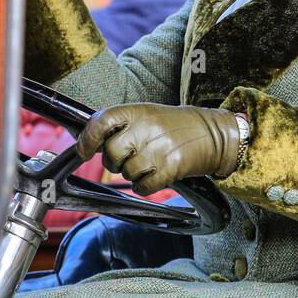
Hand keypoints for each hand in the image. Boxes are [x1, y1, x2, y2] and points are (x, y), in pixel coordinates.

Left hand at [77, 104, 243, 195]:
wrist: (213, 134)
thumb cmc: (176, 126)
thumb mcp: (148, 114)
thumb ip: (122, 125)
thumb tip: (89, 142)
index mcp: (138, 111)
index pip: (103, 121)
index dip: (88, 138)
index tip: (84, 150)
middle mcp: (147, 128)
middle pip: (111, 153)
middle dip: (115, 161)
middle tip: (129, 157)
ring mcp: (159, 148)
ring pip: (127, 172)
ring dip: (134, 174)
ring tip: (150, 163)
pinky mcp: (170, 167)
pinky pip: (142, 187)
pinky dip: (145, 186)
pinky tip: (155, 176)